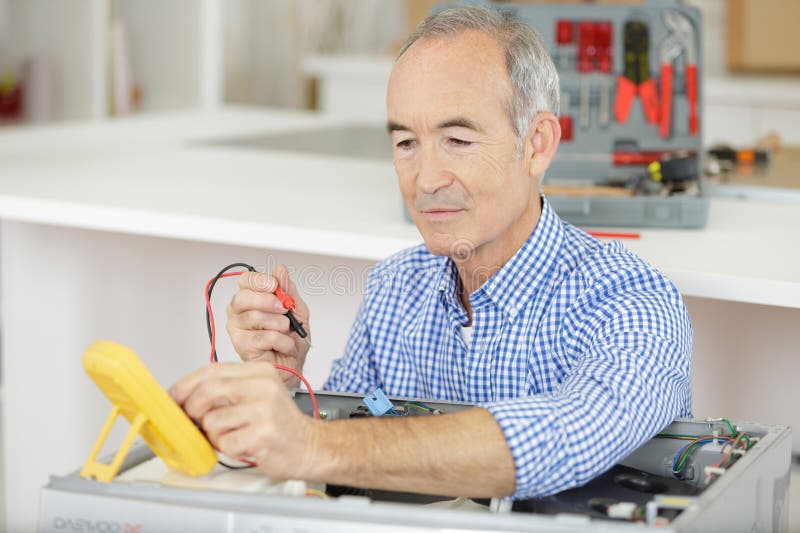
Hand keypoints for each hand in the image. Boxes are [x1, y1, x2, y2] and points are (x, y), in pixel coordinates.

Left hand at [169, 362, 317, 479]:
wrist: (310, 445)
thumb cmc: (280, 423)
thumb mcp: (257, 394)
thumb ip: (226, 390)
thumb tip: (184, 397)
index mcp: (259, 371)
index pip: (212, 370)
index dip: (185, 384)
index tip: (173, 397)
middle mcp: (263, 386)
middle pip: (207, 391)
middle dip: (193, 409)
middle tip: (196, 420)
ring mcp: (264, 410)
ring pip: (212, 420)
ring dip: (214, 434)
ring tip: (232, 435)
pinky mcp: (262, 435)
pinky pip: (225, 442)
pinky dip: (227, 448)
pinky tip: (244, 445)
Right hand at [226, 264, 309, 385]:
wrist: (294, 364)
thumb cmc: (291, 338)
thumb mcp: (296, 310)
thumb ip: (288, 290)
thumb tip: (280, 270)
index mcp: (250, 299)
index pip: (246, 280)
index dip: (260, 281)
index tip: (274, 285)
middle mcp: (239, 312)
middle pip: (243, 297)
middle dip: (268, 302)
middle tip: (283, 310)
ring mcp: (237, 329)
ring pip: (256, 317)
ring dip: (280, 325)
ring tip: (286, 332)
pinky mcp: (242, 346)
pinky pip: (264, 336)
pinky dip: (282, 341)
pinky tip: (284, 345)